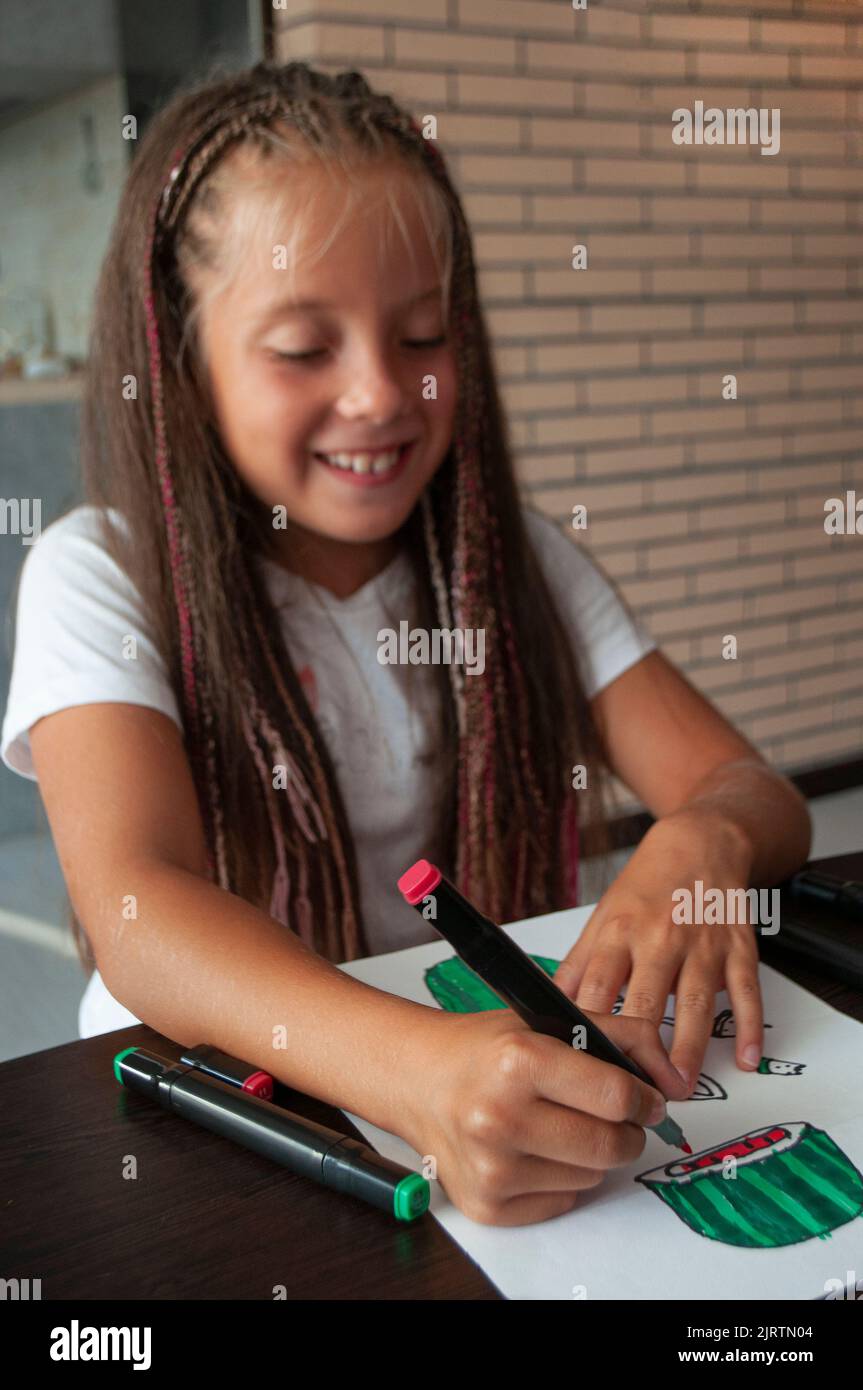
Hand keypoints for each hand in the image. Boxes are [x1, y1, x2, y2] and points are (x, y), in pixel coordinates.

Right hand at [397, 1005, 687, 1226]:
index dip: (643, 1099)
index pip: (616, 1096)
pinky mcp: (487, 1204)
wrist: (417, 1080)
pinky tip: (535, 1149)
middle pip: (609, 1145)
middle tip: (614, 1117)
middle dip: (625, 1132)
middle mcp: (501, 1117)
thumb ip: (622, 1036)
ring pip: (591, 1178)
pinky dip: (561, 1180)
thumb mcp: (550, 1020)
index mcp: (518, 1061)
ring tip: (559, 1125)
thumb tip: (676, 1078)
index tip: (646, 1099)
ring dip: (590, 1155)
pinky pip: (562, 1201)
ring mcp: (491, 1167)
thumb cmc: (484, 1050)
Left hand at [552, 810, 762, 1094]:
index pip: (596, 989)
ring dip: (688, 1047)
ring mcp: (702, 944)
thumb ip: (579, 965)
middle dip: (639, 1050)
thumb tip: (546, 1006)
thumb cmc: (647, 886)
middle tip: (634, 1093)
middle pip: (645, 1000)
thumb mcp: (603, 917)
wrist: (700, 843)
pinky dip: (748, 1026)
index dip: (589, 1030)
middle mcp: (659, 938)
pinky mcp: (738, 947)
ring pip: (694, 1002)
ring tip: (681, 1086)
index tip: (584, 1068)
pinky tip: (746, 1059)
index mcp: (618, 932)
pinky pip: (745, 991)